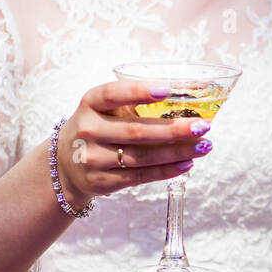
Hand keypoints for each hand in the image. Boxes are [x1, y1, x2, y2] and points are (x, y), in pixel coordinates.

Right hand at [57, 81, 212, 208]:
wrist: (66, 164)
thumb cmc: (98, 128)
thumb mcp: (104, 110)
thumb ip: (133, 104)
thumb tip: (187, 104)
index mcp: (89, 104)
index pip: (112, 94)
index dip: (138, 91)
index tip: (167, 89)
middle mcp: (88, 130)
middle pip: (136, 130)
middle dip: (174, 129)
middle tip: (203, 126)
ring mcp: (93, 158)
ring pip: (142, 156)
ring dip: (178, 152)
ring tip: (204, 146)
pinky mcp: (102, 181)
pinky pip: (140, 176)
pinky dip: (167, 170)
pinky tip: (187, 163)